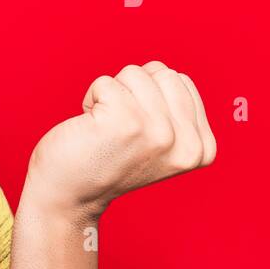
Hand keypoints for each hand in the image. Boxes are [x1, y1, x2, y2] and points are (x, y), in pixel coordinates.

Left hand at [24, 61, 216, 220]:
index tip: (136, 130)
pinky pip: (105, 82)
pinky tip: (89, 127)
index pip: (182, 82)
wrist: (68, 195)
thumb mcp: (158, 142)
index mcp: (201, 149)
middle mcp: (187, 144)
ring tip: (104, 127)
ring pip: (135, 73)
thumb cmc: (106, 160)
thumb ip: (174, 112)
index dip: (149, 95)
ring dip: (111, 94)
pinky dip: (91, 98)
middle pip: (163, 73)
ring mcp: (158, 133)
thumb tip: (166, 73)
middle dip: (132, 90)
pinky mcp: (125, 122)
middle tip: (117, 125)